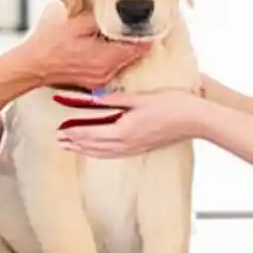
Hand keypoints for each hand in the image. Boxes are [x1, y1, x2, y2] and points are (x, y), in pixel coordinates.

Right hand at [18, 6, 150, 88]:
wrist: (31, 65)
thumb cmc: (49, 43)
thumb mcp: (75, 21)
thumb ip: (101, 16)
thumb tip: (121, 9)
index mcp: (108, 58)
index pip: (142, 47)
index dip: (148, 32)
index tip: (152, 20)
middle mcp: (108, 72)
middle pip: (134, 54)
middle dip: (136, 37)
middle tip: (138, 20)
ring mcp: (101, 78)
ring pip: (123, 60)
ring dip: (123, 45)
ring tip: (118, 29)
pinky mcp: (93, 80)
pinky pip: (112, 65)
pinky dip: (112, 54)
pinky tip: (103, 42)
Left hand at [54, 90, 204, 157]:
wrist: (194, 120)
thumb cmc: (171, 105)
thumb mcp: (139, 98)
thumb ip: (114, 99)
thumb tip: (93, 97)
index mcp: (122, 131)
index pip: (89, 134)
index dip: (73, 133)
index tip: (59, 130)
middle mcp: (125, 144)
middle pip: (92, 146)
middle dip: (74, 143)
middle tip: (58, 140)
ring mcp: (134, 148)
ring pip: (102, 153)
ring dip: (84, 150)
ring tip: (71, 147)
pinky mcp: (141, 148)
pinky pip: (113, 154)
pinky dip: (99, 153)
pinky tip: (97, 151)